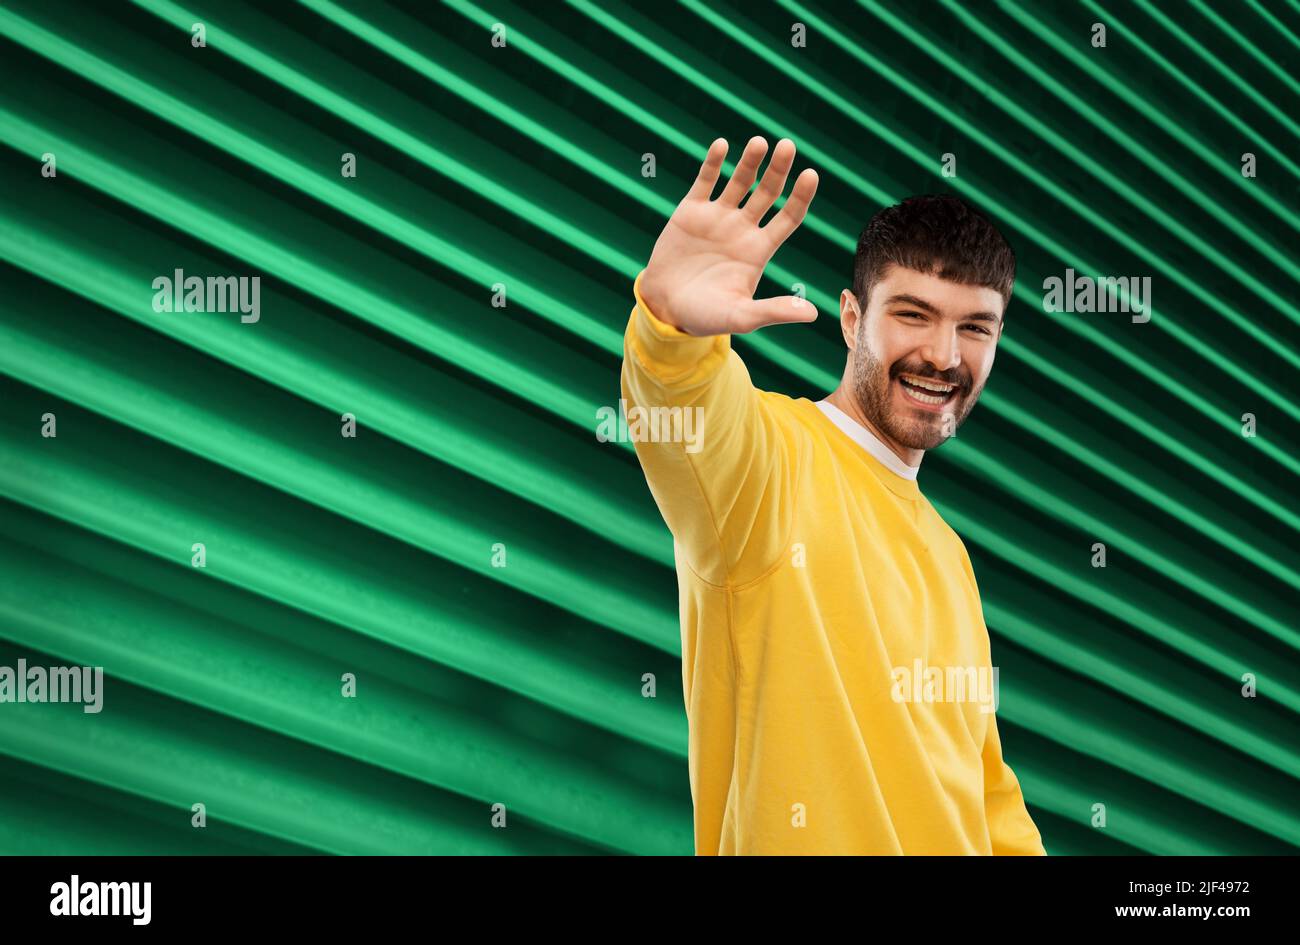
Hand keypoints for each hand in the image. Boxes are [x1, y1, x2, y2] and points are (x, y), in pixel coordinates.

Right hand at [639, 136, 818, 335]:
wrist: (664, 308)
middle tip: (788, 146)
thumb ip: (774, 311)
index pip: (789, 217)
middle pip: (768, 192)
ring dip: (750, 161)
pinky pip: (705, 181)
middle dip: (778, 170)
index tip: (811, 175)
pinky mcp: (691, 211)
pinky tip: (722, 146)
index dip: (801, 197)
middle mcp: (742, 229)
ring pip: (740, 181)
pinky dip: (713, 163)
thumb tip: (814, 314)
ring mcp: (717, 217)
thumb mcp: (741, 317)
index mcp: (759, 250)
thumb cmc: (705, 316)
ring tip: (759, 142)